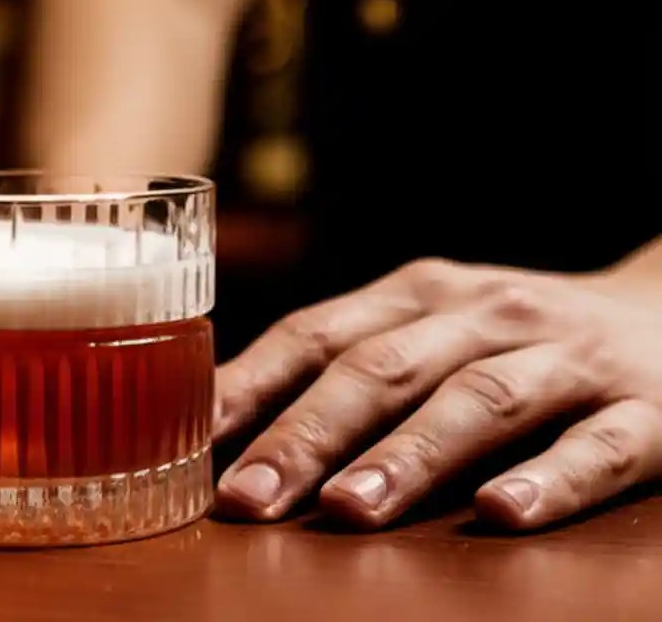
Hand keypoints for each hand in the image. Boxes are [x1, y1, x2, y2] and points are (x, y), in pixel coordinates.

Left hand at [213, 258, 661, 529]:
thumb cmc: (518, 336)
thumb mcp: (432, 327)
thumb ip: (349, 364)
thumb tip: (229, 424)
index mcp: (420, 294)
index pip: (318, 333)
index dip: (252, 384)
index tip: (193, 440)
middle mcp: (485, 313)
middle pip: (383, 370)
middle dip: (308, 435)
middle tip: (251, 498)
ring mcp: (567, 356)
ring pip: (478, 401)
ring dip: (408, 455)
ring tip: (350, 509)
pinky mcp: (648, 406)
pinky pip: (597, 445)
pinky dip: (549, 478)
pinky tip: (502, 514)